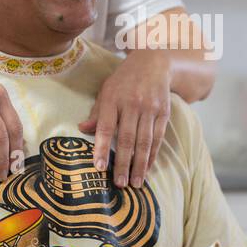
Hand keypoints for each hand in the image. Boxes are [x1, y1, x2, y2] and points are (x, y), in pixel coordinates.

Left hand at [78, 48, 171, 188]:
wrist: (153, 62)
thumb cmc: (124, 80)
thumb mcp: (106, 91)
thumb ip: (97, 112)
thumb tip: (82, 129)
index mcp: (113, 99)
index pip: (106, 128)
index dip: (102, 148)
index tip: (99, 167)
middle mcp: (132, 104)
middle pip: (127, 139)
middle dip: (123, 164)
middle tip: (120, 184)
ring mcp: (150, 108)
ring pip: (145, 141)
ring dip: (140, 164)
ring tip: (135, 183)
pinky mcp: (164, 112)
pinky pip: (158, 137)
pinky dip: (153, 154)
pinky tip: (148, 167)